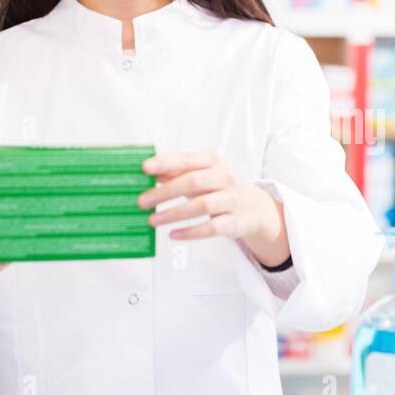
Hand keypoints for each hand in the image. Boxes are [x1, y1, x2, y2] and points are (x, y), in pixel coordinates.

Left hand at [138, 151, 290, 267]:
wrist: (252, 207)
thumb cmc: (218, 188)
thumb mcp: (200, 175)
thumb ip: (175, 173)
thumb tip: (147, 173)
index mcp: (213, 162)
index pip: (187, 160)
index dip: (166, 163)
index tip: (145, 168)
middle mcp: (224, 178)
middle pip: (193, 182)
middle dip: (165, 192)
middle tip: (143, 201)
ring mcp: (231, 200)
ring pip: (202, 205)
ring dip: (174, 214)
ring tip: (153, 220)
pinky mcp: (234, 222)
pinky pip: (211, 228)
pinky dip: (191, 232)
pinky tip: (173, 234)